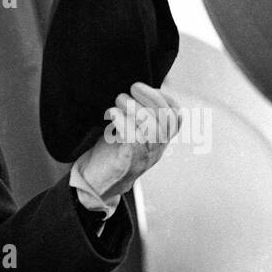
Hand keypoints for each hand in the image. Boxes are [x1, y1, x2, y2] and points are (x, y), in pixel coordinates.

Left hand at [79, 82, 182, 199]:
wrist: (95, 185)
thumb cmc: (110, 155)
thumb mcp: (128, 132)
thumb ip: (137, 116)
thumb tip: (136, 90)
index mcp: (159, 141)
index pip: (176, 117)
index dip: (165, 98)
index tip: (145, 87)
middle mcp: (156, 149)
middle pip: (166, 119)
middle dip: (150, 97)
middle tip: (131, 88)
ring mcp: (145, 156)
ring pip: (153, 128)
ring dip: (136, 108)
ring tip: (120, 100)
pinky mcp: (128, 161)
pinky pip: (134, 138)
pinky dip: (123, 121)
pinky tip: (112, 113)